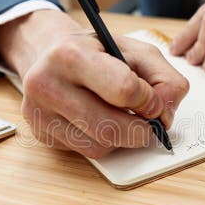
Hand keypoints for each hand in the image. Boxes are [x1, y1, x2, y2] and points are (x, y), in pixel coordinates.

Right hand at [0, 10, 188, 157]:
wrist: (50, 55)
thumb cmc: (97, 53)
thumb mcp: (135, 51)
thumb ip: (164, 79)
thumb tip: (165, 116)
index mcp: (71, 54)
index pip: (123, 89)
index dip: (149, 100)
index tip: (152, 99)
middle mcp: (46, 83)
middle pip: (110, 127)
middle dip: (140, 129)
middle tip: (148, 122)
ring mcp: (39, 112)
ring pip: (99, 146)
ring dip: (122, 138)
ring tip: (121, 116)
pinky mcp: (41, 134)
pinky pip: (86, 152)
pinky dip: (104, 143)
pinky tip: (100, 122)